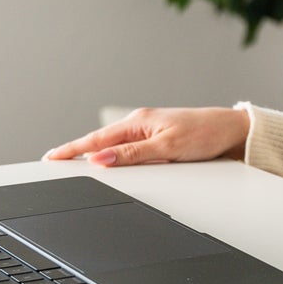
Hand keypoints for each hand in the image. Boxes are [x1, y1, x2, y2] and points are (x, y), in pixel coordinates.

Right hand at [44, 107, 248, 166]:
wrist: (231, 131)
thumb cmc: (205, 135)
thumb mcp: (167, 148)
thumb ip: (132, 155)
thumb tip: (101, 158)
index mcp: (138, 122)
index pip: (96, 140)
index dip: (72, 150)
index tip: (51, 158)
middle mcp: (140, 124)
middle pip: (100, 141)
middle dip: (76, 150)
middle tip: (52, 161)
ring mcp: (148, 131)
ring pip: (112, 143)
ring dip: (92, 151)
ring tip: (71, 161)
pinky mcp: (158, 138)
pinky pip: (126, 146)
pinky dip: (110, 152)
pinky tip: (106, 158)